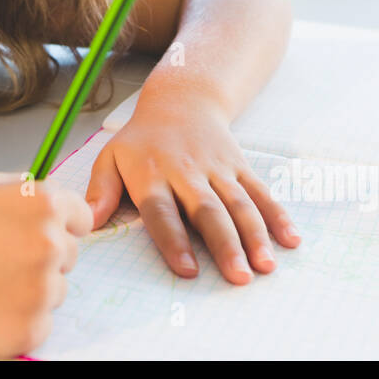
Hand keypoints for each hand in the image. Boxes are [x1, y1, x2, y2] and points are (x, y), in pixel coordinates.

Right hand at [0, 171, 90, 356]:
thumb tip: (55, 204)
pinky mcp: (29, 330)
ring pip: (56, 292)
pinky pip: (40, 324)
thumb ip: (26, 192)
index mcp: (43, 204)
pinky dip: (17, 321)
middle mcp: (50, 244)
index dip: (57, 226)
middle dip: (41, 259)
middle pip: (69, 256)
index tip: (31, 235)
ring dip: (30, 291)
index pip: (81, 218)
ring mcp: (41, 290)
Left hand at [83, 99, 300, 283]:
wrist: (181, 100)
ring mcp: (217, 169)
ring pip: (239, 204)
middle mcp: (187, 172)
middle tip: (239, 277)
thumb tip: (87, 223)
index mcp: (152, 174)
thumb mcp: (112, 157)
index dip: (175, 240)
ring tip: (266, 266)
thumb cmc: (142, 140)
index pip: (162, 211)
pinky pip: (260, 192)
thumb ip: (100, 190)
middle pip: (208, 211)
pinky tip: (291, 240)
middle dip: (225, 245)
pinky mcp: (239, 166)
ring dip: (255, 236)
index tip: (188, 270)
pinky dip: (278, 216)